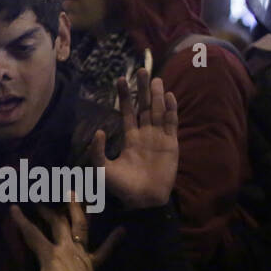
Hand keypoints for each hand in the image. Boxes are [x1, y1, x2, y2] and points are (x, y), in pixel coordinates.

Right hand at [8, 198, 123, 270]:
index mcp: (48, 255)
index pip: (32, 234)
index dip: (21, 220)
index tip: (14, 206)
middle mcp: (66, 248)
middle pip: (57, 223)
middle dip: (48, 209)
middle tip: (41, 199)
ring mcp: (82, 254)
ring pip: (80, 227)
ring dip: (77, 209)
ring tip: (74, 192)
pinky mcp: (93, 263)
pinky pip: (104, 251)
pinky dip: (113, 241)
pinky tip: (122, 229)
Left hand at [90, 67, 178, 209]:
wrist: (143, 201)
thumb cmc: (123, 188)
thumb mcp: (103, 170)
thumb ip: (98, 151)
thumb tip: (98, 130)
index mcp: (130, 138)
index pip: (127, 112)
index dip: (124, 96)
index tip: (120, 79)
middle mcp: (145, 134)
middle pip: (144, 106)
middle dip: (142, 89)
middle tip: (142, 70)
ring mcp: (159, 138)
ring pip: (158, 111)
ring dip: (157, 96)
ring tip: (155, 79)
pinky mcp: (171, 144)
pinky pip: (171, 124)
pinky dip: (171, 110)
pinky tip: (169, 96)